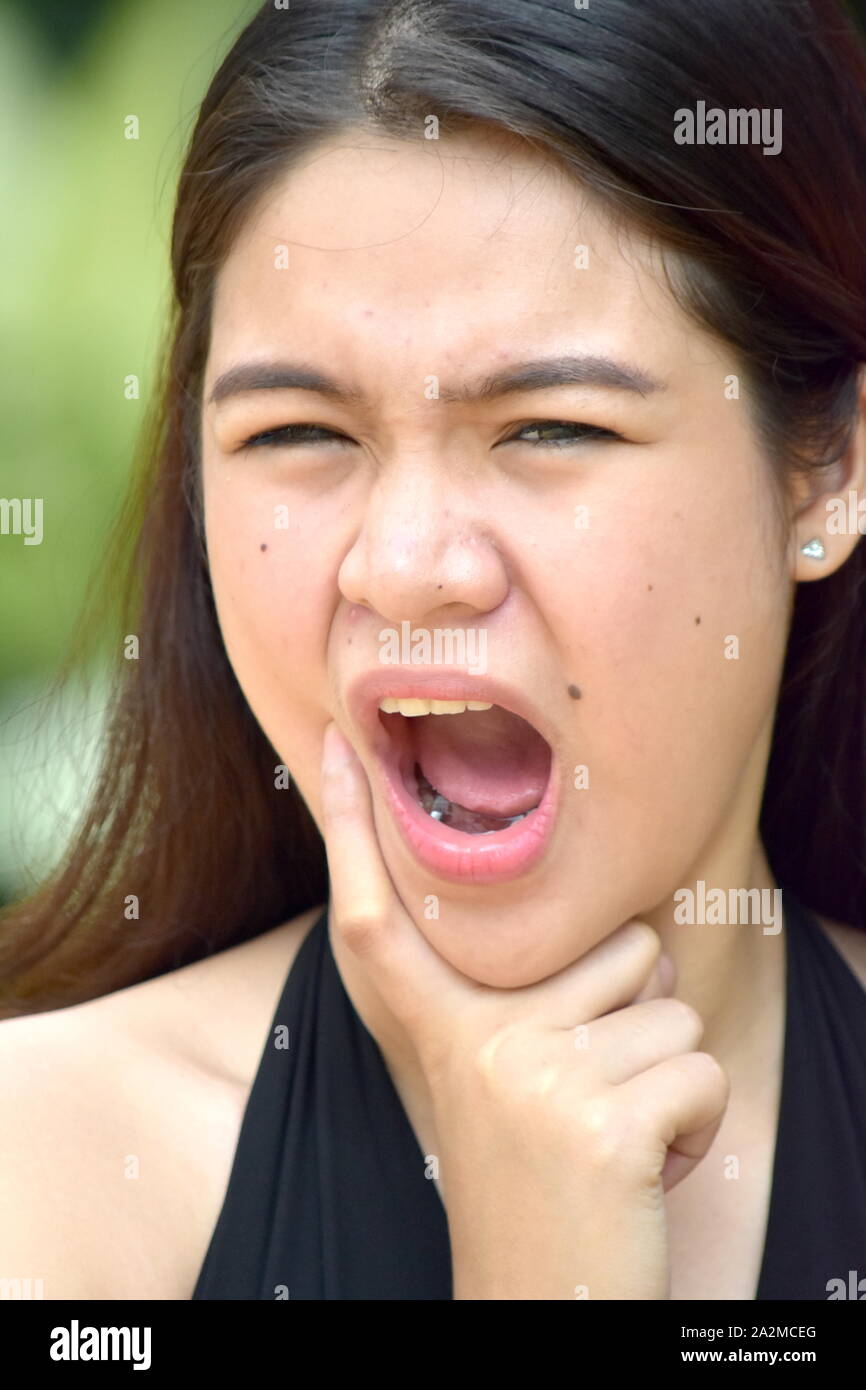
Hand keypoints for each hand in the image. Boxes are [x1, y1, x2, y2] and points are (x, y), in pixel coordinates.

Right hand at [320, 722, 729, 1299]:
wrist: (544, 1307)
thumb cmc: (538, 1184)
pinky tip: (639, 1171)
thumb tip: (611, 923)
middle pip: (619, 946)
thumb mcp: (501, 1082)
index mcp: (440, 1027)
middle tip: (588, 1097)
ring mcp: (531, 1078)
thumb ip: (520, 1001)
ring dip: (665, 1074)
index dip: (353, 830)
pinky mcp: (600, 1122)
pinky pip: (700, 1073)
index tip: (339, 750)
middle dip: (636, 1017)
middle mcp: (473, 1040)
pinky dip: (695, 1127)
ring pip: (670, 1007)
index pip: (384, 914)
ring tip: (610, 1131)